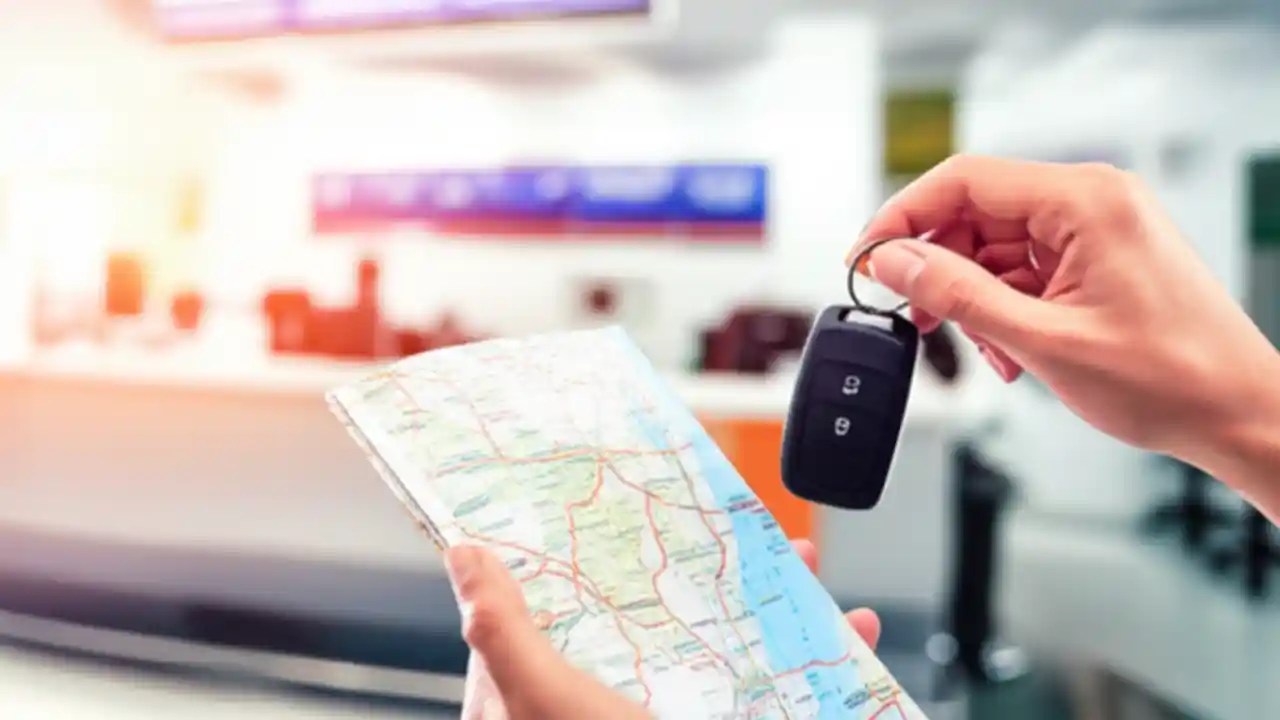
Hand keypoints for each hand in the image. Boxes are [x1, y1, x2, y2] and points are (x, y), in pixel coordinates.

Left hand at [447, 540, 880, 719]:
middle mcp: (601, 712)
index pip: (553, 616)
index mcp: (540, 702)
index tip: (626, 517)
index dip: (587, 563)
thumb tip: (463, 556)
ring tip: (807, 571)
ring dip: (771, 614)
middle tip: (742, 539)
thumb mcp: (540, 699)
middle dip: (706, 577)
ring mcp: (661, 718)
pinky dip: (814, 672)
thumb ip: (502, 632)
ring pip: (720, 657)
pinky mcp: (713, 719)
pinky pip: (765, 699)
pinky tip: (852, 642)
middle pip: (654, 624)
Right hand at [853, 155, 1279, 518]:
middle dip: (938, 266)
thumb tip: (893, 260)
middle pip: (976, 212)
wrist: (1237, 413)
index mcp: (1085, 201)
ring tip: (981, 348)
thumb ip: (957, 294)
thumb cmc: (1170, 379)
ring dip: (973, 297)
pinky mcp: (1099, 256)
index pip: (964, 181)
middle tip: (916, 315)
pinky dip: (1004, 306)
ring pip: (996, 245)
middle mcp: (1092, 201)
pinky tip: (1008, 348)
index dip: (902, 217)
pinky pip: (1025, 267)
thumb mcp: (1042, 339)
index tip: (867, 259)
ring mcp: (1097, 228)